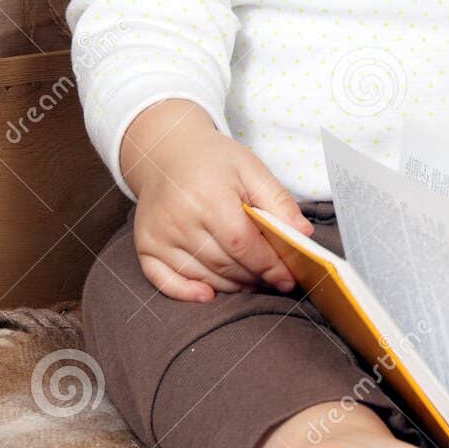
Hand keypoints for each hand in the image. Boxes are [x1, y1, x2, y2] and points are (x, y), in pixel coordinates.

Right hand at [121, 100, 314, 301]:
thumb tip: (303, 234)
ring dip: (232, 286)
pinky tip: (208, 295)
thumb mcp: (251, 169)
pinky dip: (186, 293)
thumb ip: (279, 201)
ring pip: (202, 275)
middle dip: (255, 278)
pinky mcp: (145, 245)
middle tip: (275, 281)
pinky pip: (163, 280)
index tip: (288, 277)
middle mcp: (180, 218)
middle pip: (224, 263)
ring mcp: (159, 234)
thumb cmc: (214, 161)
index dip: (269, 265)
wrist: (167, 152)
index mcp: (209, 196)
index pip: (243, 243)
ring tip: (252, 282)